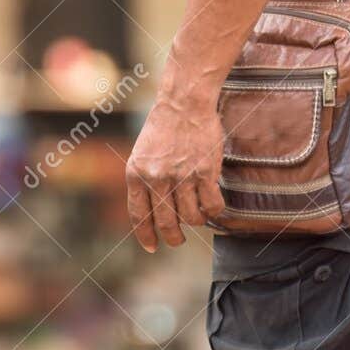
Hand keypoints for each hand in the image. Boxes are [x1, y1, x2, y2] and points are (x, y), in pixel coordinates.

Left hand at [125, 89, 224, 251]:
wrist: (184, 103)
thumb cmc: (164, 127)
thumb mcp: (142, 154)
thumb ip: (144, 180)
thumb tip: (152, 211)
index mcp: (136, 174)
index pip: (139, 215)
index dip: (146, 235)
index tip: (152, 246)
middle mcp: (156, 178)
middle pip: (166, 222)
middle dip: (173, 237)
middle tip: (178, 241)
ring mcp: (181, 177)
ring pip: (191, 217)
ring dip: (196, 221)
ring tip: (198, 215)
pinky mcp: (204, 173)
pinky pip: (212, 206)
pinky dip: (214, 211)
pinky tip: (213, 205)